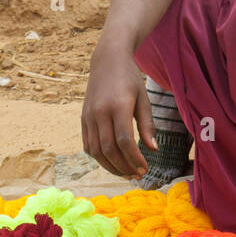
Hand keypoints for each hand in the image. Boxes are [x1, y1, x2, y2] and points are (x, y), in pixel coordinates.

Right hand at [81, 41, 157, 179]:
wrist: (107, 61)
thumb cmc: (130, 79)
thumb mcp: (144, 98)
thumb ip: (147, 125)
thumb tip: (152, 150)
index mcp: (118, 106)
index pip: (124, 141)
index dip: (134, 159)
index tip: (145, 169)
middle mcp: (100, 112)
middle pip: (109, 149)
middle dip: (124, 167)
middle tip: (137, 175)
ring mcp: (89, 116)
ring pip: (96, 151)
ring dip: (111, 166)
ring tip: (125, 173)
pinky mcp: (83, 119)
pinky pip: (88, 145)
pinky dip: (99, 158)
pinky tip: (112, 162)